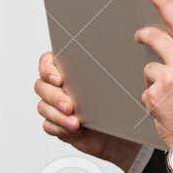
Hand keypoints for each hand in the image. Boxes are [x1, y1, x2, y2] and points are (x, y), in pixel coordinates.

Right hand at [34, 51, 139, 172]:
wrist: (120, 131)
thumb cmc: (119, 104)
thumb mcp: (118, 80)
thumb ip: (114, 63)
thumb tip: (130, 41)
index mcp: (69, 69)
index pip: (47, 62)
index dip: (47, 69)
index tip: (58, 79)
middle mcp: (59, 86)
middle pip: (42, 86)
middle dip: (55, 97)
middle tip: (70, 106)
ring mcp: (56, 106)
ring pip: (43, 107)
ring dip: (58, 116)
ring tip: (75, 123)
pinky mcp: (58, 124)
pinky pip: (48, 125)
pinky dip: (60, 128)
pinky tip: (73, 130)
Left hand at [133, 0, 172, 150]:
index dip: (164, 3)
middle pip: (155, 38)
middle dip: (145, 35)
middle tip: (140, 36)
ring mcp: (165, 81)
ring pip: (150, 69)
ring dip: (156, 80)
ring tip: (171, 98)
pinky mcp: (152, 96)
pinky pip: (147, 90)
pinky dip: (153, 99)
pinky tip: (166, 110)